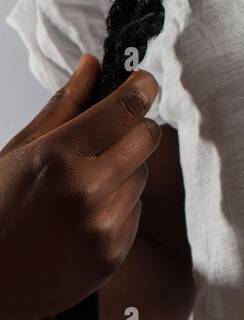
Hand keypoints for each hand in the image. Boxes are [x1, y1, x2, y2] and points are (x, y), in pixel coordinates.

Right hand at [0, 54, 161, 319]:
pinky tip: (81, 217)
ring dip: (124, 171)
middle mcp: (88, 191)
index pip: (126, 109)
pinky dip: (117, 207)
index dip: (141, 88)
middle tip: (111, 135)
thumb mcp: (19, 152)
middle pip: (148, 137)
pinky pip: (135, 212)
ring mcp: (103, 227)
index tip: (145, 82)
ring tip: (82, 186)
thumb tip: (92, 64)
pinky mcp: (112, 256)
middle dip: (135, 129)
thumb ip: (62, 107)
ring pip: (141, 176)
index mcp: (60, 157)